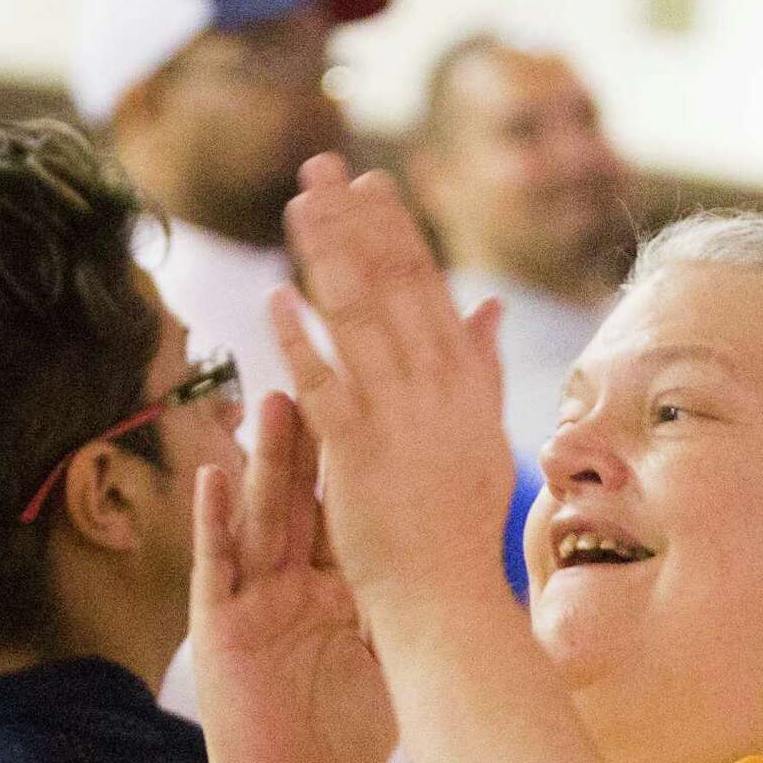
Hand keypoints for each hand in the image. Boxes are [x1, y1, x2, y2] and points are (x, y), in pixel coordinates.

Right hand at [191, 390, 396, 762]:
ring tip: (274, 401)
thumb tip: (476, 574)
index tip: (387, 397)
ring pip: (260, 515)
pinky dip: (214, 523)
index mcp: (342, 582)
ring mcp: (257, 596)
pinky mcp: (223, 624)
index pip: (352, 505)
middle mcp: (296, 578)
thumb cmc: (345, 730)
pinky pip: (218, 566)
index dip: (364, 456)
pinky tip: (212, 477)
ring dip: (265, 461)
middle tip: (334, 372)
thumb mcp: (392, 659)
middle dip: (316, 437)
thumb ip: (418, 609)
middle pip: (307, 495)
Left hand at [270, 158, 517, 630]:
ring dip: (327, 257)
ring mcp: (396, 418)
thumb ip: (478, 368)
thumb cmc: (460, 524)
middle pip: (392, 288)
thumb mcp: (481, 434)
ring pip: (359, 321)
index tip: (372, 185)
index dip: (397, 233)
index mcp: (464, 383)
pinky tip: (276, 299)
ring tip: (297, 206)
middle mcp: (435, 389)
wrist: (446, 595)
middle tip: (323, 167)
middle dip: (356, 223)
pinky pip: (324, 385)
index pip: (428, 291)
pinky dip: (301, 341)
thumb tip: (486, 308)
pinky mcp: (356, 453)